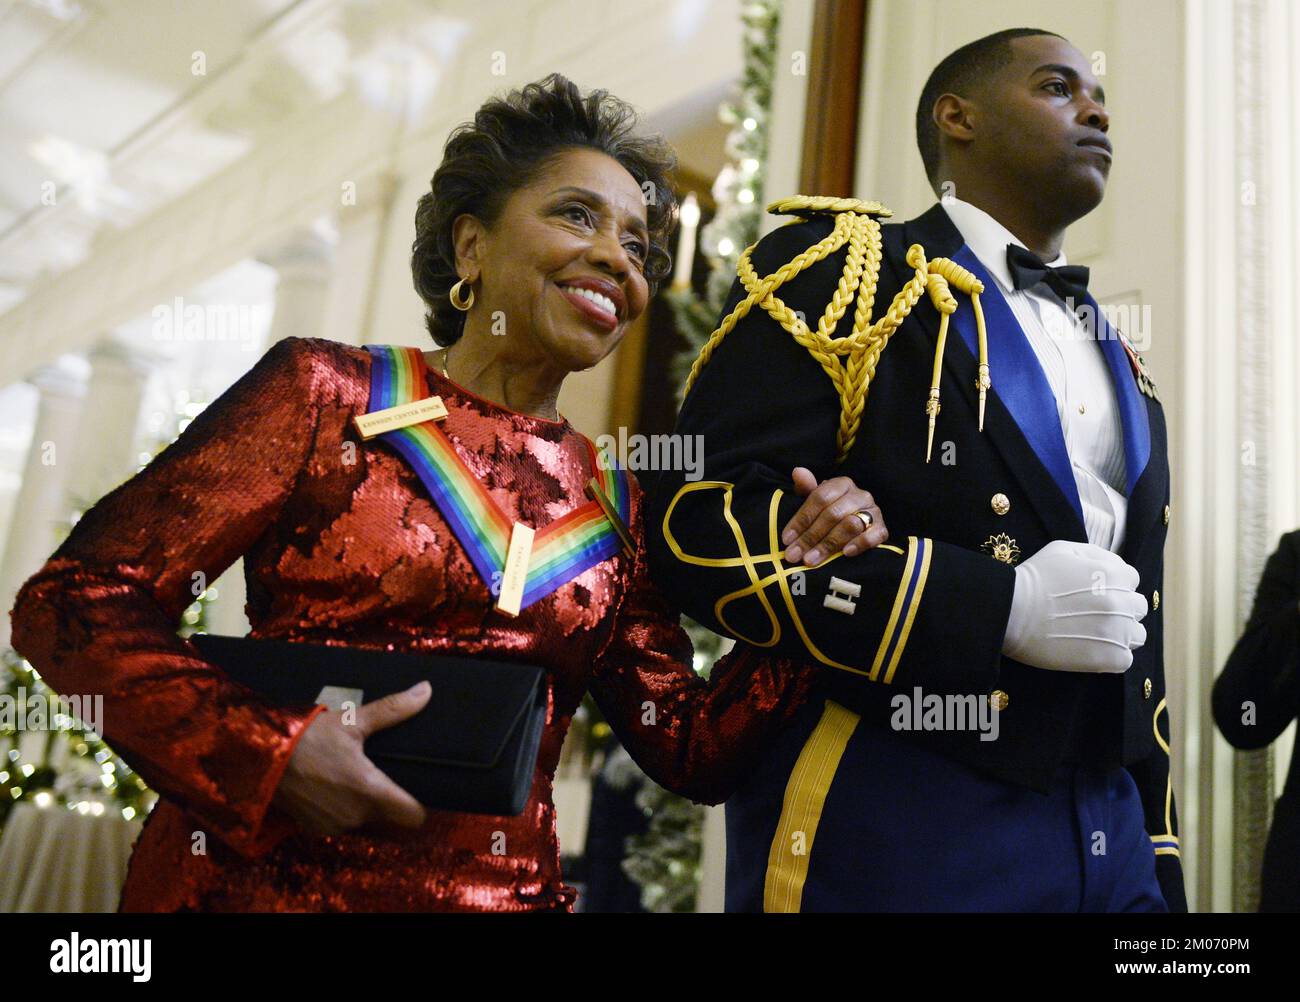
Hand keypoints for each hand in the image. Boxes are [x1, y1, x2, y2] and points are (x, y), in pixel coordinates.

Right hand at [272, 681, 430, 835]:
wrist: (261, 756)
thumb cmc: (309, 737)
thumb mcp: (353, 720)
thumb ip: (393, 709)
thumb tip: (425, 690)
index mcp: (371, 791)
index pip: (414, 816)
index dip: (420, 805)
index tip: (419, 790)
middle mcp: (355, 816)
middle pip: (390, 817)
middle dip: (390, 800)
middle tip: (384, 773)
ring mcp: (333, 825)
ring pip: (364, 820)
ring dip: (363, 805)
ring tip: (355, 776)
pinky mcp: (314, 829)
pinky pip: (340, 823)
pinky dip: (341, 809)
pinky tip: (334, 787)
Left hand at [781, 466, 888, 565]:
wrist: (859, 527)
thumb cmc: (831, 512)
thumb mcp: (816, 501)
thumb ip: (806, 489)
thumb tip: (798, 471)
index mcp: (841, 484)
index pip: (819, 498)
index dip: (801, 519)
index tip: (787, 539)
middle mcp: (859, 494)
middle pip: (833, 514)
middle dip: (811, 536)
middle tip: (795, 555)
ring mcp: (873, 511)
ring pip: (850, 525)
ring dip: (829, 543)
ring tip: (812, 559)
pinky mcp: (882, 528)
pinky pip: (874, 535)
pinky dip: (860, 543)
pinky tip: (845, 553)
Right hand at [1001, 540, 1148, 673]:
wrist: (1011, 611)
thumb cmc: (1033, 578)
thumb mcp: (1063, 549)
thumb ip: (1095, 554)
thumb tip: (1114, 566)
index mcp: (1115, 574)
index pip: (1132, 580)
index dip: (1113, 586)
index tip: (1094, 594)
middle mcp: (1123, 602)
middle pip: (1137, 608)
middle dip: (1120, 609)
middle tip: (1093, 615)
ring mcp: (1118, 632)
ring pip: (1137, 635)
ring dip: (1121, 634)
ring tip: (1094, 635)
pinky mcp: (1110, 658)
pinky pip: (1125, 659)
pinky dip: (1111, 657)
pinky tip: (1089, 650)